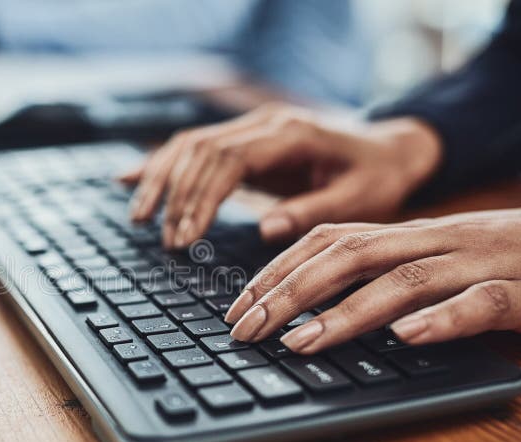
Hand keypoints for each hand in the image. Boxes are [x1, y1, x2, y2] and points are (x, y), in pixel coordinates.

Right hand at [123, 104, 442, 248]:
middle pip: (201, 149)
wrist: (388, 150)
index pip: (229, 159)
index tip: (186, 236)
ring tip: (139, 216)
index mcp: (291, 134)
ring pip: (190, 145)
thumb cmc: (377, 177)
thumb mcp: (359, 200)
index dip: (201, 197)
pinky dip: (163, 164)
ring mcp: (252, 128)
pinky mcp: (245, 141)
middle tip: (165, 239)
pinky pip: (194, 148)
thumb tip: (267, 228)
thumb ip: (314, 211)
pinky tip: (132, 178)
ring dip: (160, 178)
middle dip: (176, 194)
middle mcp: (265, 123)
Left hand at [225, 208, 520, 352]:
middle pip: (351, 256)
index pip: (327, 240)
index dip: (277, 269)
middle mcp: (434, 241)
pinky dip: (442, 319)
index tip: (238, 305)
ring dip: (347, 312)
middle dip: (291, 291)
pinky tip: (406, 337)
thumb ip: (376, 272)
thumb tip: (307, 307)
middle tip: (247, 329)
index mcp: (406, 233)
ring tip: (301, 341)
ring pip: (406, 279)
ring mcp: (479, 262)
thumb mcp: (428, 256)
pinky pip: (482, 303)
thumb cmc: (496, 256)